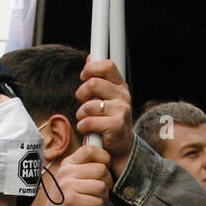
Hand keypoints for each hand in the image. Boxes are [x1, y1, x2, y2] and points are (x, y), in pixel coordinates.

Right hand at [32, 144, 112, 205]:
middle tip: (101, 194)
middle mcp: (67, 172)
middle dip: (108, 184)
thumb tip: (106, 161)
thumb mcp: (71, 180)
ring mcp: (68, 186)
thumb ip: (84, 169)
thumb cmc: (65, 202)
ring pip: (102, 187)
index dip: (104, 158)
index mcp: (68, 164)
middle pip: (101, 169)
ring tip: (96, 204)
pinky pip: (98, 202)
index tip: (104, 170)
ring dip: (104, 200)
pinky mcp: (73, 201)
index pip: (90, 149)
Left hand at [74, 58, 133, 177]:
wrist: (120, 148)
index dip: (92, 68)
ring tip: (86, 120)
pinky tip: (88, 130)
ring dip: (81, 114)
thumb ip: (98, 78)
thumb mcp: (105, 97)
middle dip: (81, 94)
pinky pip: (89, 121)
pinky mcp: (116, 125)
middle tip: (83, 103)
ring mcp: (122, 110)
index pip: (108, 65)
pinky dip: (83, 127)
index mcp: (120, 86)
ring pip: (88, 105)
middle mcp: (124, 96)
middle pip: (93, 83)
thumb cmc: (108, 121)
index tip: (84, 76)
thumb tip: (90, 57)